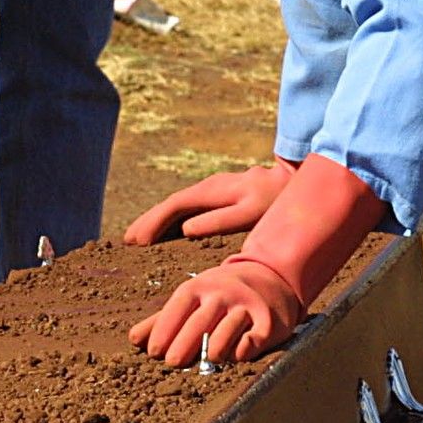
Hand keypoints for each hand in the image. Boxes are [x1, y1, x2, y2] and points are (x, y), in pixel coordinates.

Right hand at [123, 160, 297, 244]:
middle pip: (170, 204)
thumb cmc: (276, 201)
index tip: (139, 242)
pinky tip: (164, 232)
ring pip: (177, 206)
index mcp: (212, 191)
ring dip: (156, 221)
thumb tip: (186, 228)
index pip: (174, 207)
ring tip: (136, 239)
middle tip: (126, 242)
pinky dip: (171, 220)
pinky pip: (188, 208)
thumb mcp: (250, 212)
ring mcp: (212, 191)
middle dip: (148, 222)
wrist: (295, 180)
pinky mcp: (218, 197)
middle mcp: (208, 188)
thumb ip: (219, 220)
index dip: (154, 223)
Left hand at [127, 258, 302, 367]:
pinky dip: (245, 349)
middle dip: (185, 342)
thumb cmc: (221, 294)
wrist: (271, 277)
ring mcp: (247, 307)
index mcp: (200, 287)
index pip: (179, 307)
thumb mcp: (192, 298)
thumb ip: (163, 319)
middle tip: (172, 362)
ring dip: (215, 347)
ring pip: (228, 329)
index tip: (153, 351)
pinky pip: (255, 338)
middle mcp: (223, 294)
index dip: (165, 329)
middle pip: (201, 321)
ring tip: (207, 360)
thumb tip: (133, 340)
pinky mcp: (268, 323)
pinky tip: (237, 356)